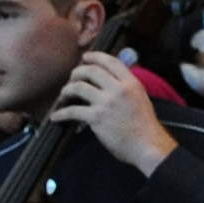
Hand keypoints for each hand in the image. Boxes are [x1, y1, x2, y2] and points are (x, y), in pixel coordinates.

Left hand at [51, 51, 178, 172]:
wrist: (147, 146)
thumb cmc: (145, 126)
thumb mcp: (141, 99)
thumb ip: (127, 87)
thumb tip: (110, 79)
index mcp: (131, 84)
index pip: (111, 62)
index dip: (95, 56)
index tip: (85, 57)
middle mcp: (119, 90)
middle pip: (91, 71)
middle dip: (77, 72)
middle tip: (72, 78)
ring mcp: (107, 103)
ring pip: (78, 87)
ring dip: (67, 90)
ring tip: (64, 95)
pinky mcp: (96, 118)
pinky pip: (72, 111)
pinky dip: (61, 113)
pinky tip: (56, 116)